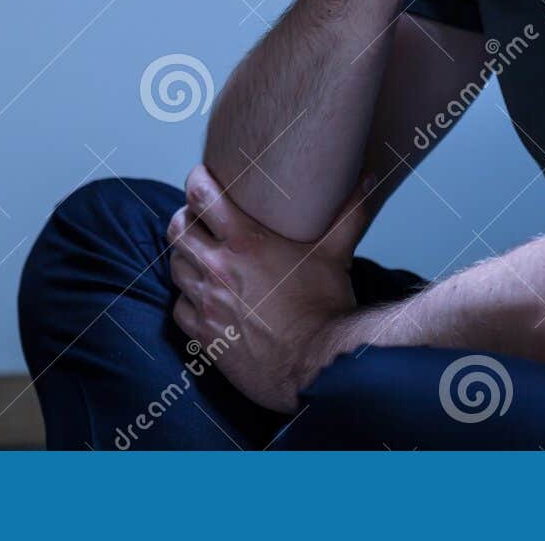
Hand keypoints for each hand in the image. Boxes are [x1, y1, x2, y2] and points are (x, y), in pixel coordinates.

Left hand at [167, 165, 371, 411]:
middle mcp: (218, 269)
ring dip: (184, 255)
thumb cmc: (325, 308)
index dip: (196, 181)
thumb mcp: (336, 254)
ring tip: (200, 254)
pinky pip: (179, 308)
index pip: (201, 196)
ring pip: (175, 265)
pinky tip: (203, 296)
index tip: (202, 177)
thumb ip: (349, 213)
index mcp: (246, 242)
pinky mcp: (204, 335)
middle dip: (185, 217)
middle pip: (177, 228)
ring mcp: (207, 303)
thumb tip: (369, 179)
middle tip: (199, 217)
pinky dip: (186, 297)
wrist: (315, 366)